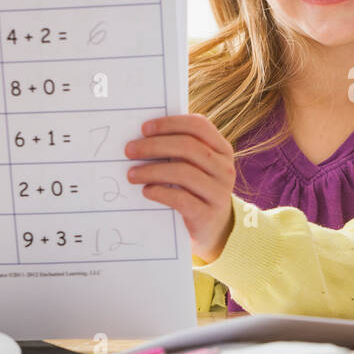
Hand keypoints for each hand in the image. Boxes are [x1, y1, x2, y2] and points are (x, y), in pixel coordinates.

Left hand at [125, 114, 235, 261]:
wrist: (213, 229)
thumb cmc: (195, 190)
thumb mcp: (195, 166)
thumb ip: (179, 150)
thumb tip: (142, 136)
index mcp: (222, 150)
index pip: (199, 126)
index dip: (170, 124)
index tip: (144, 128)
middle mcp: (224, 169)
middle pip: (188, 147)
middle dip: (154, 146)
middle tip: (129, 150)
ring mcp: (219, 192)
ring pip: (183, 172)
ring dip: (152, 171)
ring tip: (131, 174)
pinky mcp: (208, 214)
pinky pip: (181, 198)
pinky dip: (159, 192)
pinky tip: (146, 191)